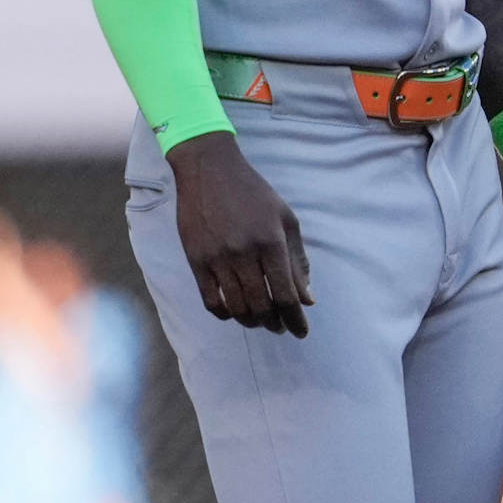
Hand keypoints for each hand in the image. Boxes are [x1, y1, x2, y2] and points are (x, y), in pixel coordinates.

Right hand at [170, 130, 309, 335]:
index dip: (296, 318)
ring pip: (237, 307)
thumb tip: (306, 298)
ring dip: (252, 321)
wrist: (208, 170)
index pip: (286, 294)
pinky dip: (224, 313)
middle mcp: (244, 253)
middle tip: (280, 327)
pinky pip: (210, 300)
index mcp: (271, 242)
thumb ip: (297, 260)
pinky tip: (234, 313)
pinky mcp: (196, 259)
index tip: (301, 332)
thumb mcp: (285, 219)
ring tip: (260, 321)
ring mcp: (217, 258)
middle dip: (275, 323)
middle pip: (262, 306)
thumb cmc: (253, 193)